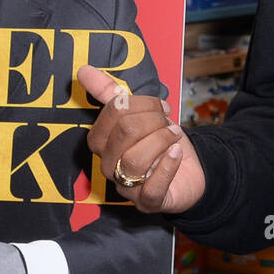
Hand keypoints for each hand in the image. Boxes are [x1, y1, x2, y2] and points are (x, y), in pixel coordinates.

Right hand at [79, 64, 205, 214]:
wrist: (189, 173)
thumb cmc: (159, 143)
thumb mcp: (140, 115)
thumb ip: (111, 94)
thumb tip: (84, 70)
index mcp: (102, 142)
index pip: (113, 113)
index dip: (141, 104)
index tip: (162, 107)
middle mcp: (108, 166)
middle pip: (124, 132)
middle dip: (153, 120)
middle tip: (169, 122)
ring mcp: (126, 187)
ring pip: (135, 159)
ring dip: (162, 140)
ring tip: (175, 137)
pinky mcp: (147, 203)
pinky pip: (151, 188)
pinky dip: (167, 166)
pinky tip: (176, 153)